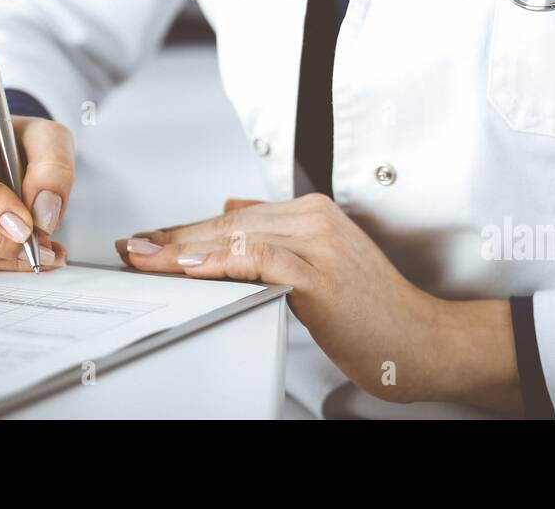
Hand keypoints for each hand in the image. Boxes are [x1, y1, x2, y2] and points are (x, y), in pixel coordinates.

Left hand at [115, 194, 520, 410]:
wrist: (421, 341)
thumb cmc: (373, 313)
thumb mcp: (320, 267)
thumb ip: (278, 239)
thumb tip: (230, 216)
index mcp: (312, 213)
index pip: (232, 216)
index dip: (185, 229)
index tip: (148, 241)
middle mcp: (313, 218)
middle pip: (226, 223)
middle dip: (173, 237)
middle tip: (133, 247)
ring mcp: (318, 241)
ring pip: (235, 236)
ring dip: (183, 249)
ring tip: (146, 258)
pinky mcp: (320, 272)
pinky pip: (259, 259)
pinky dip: (220, 261)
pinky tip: (191, 268)